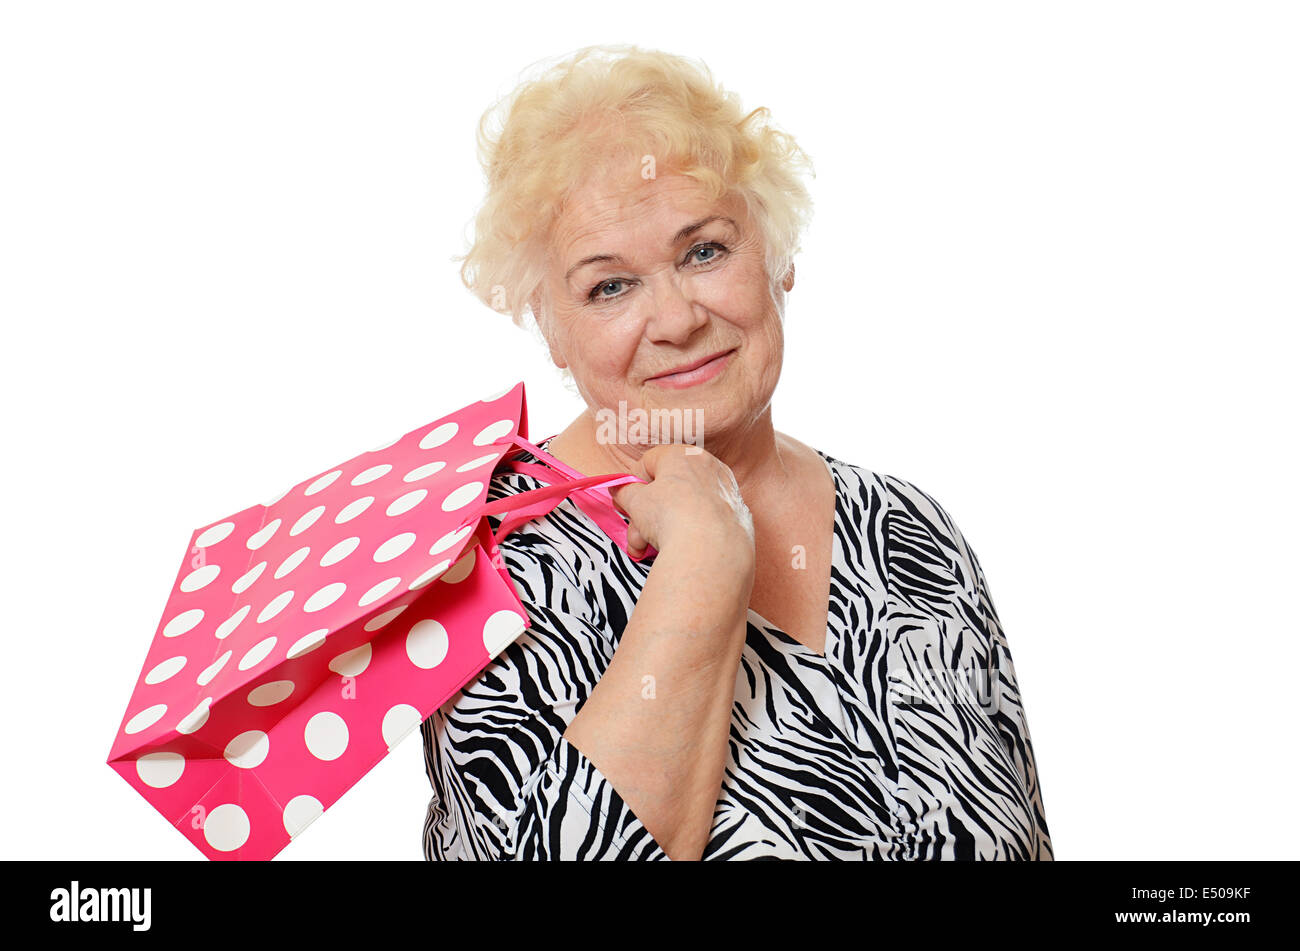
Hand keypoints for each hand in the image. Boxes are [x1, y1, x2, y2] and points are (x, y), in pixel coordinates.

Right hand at [608, 444, 755, 563]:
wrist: (712, 551)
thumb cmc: (671, 517)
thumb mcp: (635, 502)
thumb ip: (625, 492)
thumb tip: (620, 490)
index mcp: (684, 455)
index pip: (650, 461)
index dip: (633, 483)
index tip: (625, 502)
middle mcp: (710, 467)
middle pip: (669, 489)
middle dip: (645, 517)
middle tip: (635, 536)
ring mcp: (728, 493)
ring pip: (687, 508)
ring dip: (664, 529)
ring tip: (650, 551)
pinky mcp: (739, 518)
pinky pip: (707, 522)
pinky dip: (692, 534)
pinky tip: (681, 550)